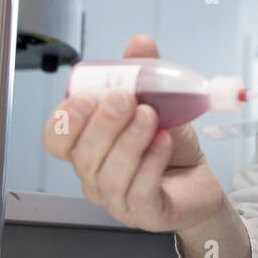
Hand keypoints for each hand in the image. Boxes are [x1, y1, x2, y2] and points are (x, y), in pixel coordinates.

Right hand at [43, 34, 225, 232]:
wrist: (200, 180)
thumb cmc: (168, 145)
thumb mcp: (156, 103)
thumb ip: (142, 75)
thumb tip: (139, 43)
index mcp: (88, 148)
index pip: (57, 141)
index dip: (65, 122)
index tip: (86, 98)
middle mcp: (95, 176)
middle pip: (82, 156)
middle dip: (102, 124)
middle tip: (126, 99)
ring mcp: (118, 200)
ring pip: (109, 176)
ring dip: (129, 141)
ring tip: (151, 117)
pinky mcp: (146, 214)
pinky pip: (139, 193)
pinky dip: (149, 164)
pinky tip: (162, 142)